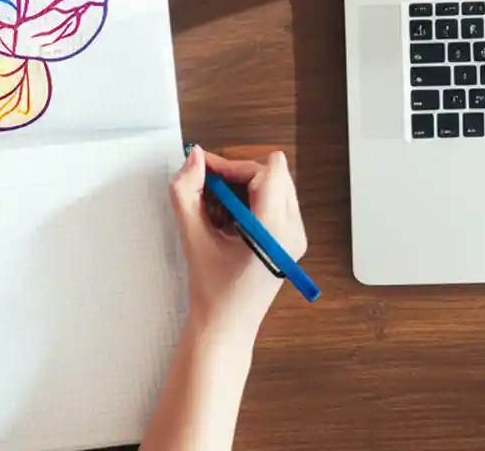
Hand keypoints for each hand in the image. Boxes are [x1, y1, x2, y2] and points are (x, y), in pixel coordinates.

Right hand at [168, 146, 307, 340]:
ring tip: (217, 209)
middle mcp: (293, 231)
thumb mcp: (193, 239)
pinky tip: (229, 221)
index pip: (267, 171)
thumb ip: (186, 193)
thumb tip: (194, 158)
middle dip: (238, 175)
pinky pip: (276, 201)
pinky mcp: (292, 239)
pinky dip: (251, 200)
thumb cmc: (213, 292)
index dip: (233, 165)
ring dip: (244, 187)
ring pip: (275, 185)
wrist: (226, 326)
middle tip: (208, 188)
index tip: (208, 171)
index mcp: (274, 231)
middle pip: (274, 173)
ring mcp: (297, 236)